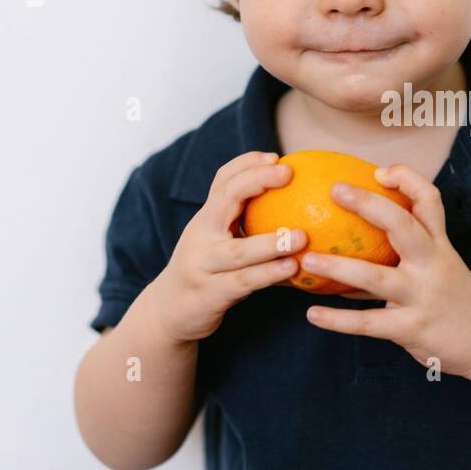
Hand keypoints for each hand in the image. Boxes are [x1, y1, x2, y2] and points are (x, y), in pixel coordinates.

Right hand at [149, 150, 305, 343]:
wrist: (168, 311)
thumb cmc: (208, 269)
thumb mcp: (218, 239)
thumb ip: (244, 220)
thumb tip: (297, 197)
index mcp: (206, 218)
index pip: (222, 180)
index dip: (247, 164)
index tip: (277, 157)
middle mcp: (200, 236)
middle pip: (224, 200)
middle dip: (256, 181)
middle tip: (288, 173)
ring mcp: (203, 266)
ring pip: (238, 251)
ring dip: (271, 242)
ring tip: (302, 236)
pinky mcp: (210, 294)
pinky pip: (243, 282)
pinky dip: (268, 274)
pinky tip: (291, 269)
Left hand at [299, 164, 470, 378]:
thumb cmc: (455, 297)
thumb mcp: (441, 263)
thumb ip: (407, 249)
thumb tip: (351, 234)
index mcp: (440, 244)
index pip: (429, 200)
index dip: (406, 178)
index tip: (379, 171)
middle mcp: (432, 264)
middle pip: (403, 225)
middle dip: (368, 204)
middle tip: (335, 190)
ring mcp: (422, 296)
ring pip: (376, 277)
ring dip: (339, 266)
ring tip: (308, 258)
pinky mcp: (412, 328)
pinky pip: (368, 323)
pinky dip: (338, 320)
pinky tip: (313, 315)